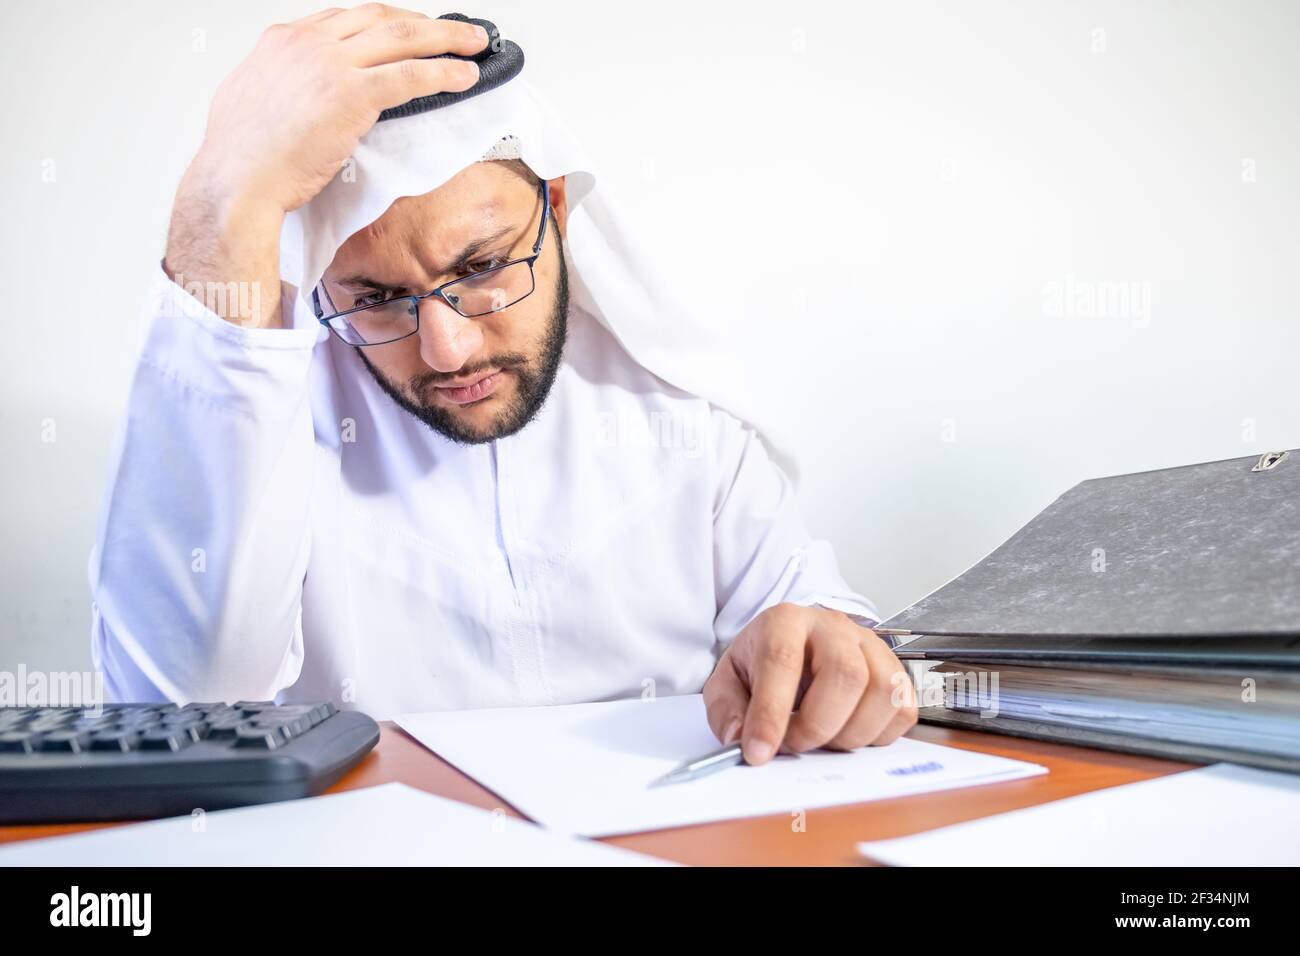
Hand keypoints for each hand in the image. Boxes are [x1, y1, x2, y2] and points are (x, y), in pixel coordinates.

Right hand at [165, 5, 489, 325]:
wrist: (236, 180)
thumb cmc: (241, 156)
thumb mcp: (252, 99)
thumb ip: (282, 84)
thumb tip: (300, 95)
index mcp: (282, 41)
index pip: (346, 18)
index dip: (385, 22)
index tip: (409, 29)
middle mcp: (307, 43)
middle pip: (380, 17)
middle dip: (423, 22)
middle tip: (455, 30)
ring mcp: (330, 64)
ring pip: (402, 37)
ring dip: (446, 38)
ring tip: (474, 44)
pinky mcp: (352, 94)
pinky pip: (410, 75)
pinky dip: (444, 72)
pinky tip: (465, 76)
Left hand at [702, 603, 917, 764]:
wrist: (792, 642)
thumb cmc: (761, 663)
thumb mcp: (728, 681)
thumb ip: (725, 710)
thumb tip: (741, 739)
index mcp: (784, 621)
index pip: (782, 660)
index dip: (771, 713)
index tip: (759, 752)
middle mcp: (833, 627)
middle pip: (846, 673)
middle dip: (818, 725)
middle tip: (796, 746)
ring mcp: (870, 646)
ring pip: (883, 691)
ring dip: (852, 733)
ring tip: (823, 741)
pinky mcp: (895, 670)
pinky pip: (902, 709)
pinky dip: (877, 735)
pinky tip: (848, 733)